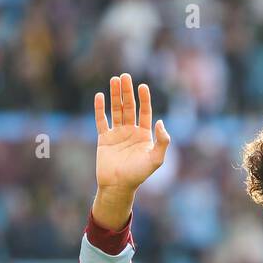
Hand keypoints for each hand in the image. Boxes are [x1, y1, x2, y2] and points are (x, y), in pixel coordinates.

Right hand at [91, 74, 170, 229]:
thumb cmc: (138, 175)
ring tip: (114, 80)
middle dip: (127, 92)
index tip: (142, 86)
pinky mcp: (103, 138)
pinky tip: (99, 96)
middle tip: (125, 76)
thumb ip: (162, 141)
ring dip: (115, 95)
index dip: (144, 99)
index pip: (145, 112)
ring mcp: (117, 134)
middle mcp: (130, 132)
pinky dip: (99, 109)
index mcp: (144, 135)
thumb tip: (161, 121)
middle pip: (129, 107)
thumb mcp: (156, 159)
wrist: (118, 186)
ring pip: (115, 110)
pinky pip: (101, 120)